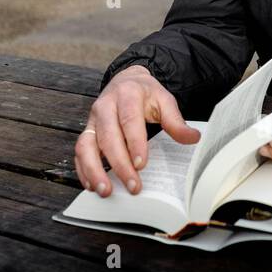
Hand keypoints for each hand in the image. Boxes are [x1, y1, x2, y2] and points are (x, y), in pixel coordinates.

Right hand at [74, 65, 200, 197]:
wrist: (126, 81)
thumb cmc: (146, 94)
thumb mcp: (164, 100)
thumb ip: (176, 121)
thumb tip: (193, 138)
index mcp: (127, 94)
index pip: (129, 120)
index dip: (134, 143)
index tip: (141, 164)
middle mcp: (105, 106)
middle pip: (108, 136)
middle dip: (119, 164)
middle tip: (133, 186)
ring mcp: (92, 119)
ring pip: (86, 145)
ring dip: (94, 170)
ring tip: (106, 190)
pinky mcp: (86, 131)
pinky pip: (79, 151)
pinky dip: (83, 170)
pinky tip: (92, 185)